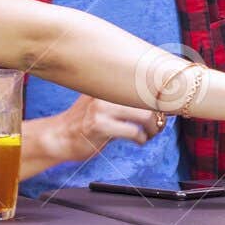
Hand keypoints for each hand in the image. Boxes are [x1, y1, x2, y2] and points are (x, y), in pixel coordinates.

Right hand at [26, 96, 158, 166]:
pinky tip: (138, 141)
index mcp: (106, 83)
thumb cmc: (85, 122)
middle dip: (159, 116)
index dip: (160, 98)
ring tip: (149, 134)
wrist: (59, 137)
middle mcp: (104, 92)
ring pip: (144, 116)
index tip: (165, 109)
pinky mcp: (99, 126)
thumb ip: (123, 98)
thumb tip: (157, 100)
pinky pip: (133, 132)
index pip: (143, 83)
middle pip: (148, 100)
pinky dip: (141, 139)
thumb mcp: (102, 102)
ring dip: (152, 129)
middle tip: (158, 126)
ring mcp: (101, 109)